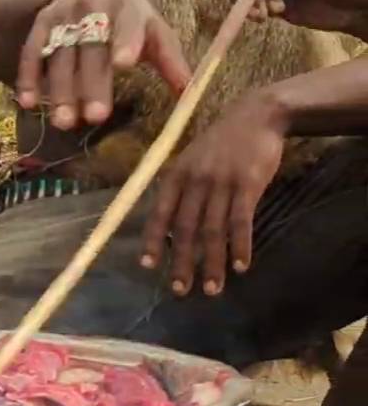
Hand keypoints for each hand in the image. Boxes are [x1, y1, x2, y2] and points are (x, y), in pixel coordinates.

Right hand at [16, 0, 190, 128]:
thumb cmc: (126, 18)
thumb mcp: (151, 30)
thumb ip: (169, 59)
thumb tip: (191, 93)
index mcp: (127, 4)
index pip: (129, 22)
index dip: (126, 40)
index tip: (124, 64)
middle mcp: (93, 2)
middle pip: (92, 45)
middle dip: (92, 82)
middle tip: (95, 117)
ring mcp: (64, 11)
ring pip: (60, 51)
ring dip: (60, 87)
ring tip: (64, 122)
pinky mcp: (41, 21)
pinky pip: (32, 49)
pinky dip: (28, 75)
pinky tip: (28, 103)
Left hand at [141, 97, 284, 295]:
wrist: (257, 114)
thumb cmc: (222, 141)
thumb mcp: (194, 158)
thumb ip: (183, 188)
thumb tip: (172, 227)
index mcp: (177, 173)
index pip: (160, 212)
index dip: (154, 241)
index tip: (148, 267)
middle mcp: (195, 179)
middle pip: (185, 228)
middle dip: (182, 262)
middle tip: (180, 290)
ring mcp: (221, 182)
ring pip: (213, 230)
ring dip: (211, 262)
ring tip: (211, 289)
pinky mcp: (247, 184)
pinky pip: (241, 221)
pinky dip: (240, 246)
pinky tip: (241, 266)